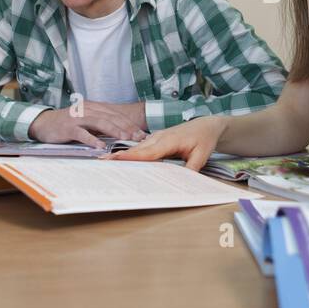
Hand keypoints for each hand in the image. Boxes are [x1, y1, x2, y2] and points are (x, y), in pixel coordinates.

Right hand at [29, 100, 148, 147]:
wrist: (43, 122)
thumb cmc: (67, 124)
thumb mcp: (86, 121)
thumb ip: (101, 125)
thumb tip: (121, 133)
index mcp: (94, 107)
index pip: (116, 115)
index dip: (130, 124)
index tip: (142, 134)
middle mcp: (88, 110)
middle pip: (111, 117)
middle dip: (127, 127)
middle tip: (139, 138)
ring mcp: (78, 118)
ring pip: (100, 122)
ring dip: (114, 130)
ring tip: (125, 139)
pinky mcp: (68, 128)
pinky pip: (82, 133)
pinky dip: (92, 139)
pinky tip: (101, 146)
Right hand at [106, 116, 226, 171]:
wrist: (207, 125)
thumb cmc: (204, 138)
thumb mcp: (202, 155)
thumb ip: (191, 168)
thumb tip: (182, 182)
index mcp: (169, 140)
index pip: (147, 152)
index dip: (131, 157)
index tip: (116, 159)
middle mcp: (159, 138)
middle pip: (137, 149)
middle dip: (119, 156)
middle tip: (101, 162)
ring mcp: (156, 138)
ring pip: (137, 148)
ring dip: (122, 155)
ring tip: (106, 163)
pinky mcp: (156, 140)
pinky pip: (141, 149)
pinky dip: (130, 154)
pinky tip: (121, 161)